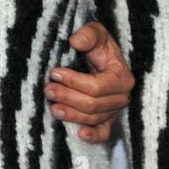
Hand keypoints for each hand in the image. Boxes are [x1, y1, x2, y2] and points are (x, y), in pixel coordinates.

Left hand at [45, 22, 134, 142]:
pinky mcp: (107, 120)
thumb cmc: (97, 44)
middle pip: (92, 105)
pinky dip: (94, 136)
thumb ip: (88, 34)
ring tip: (52, 107)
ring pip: (92, 119)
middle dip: (67, 97)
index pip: (96, 87)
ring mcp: (115, 110)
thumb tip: (75, 42)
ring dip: (71, 115)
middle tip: (47, 89)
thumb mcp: (95, 32)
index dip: (74, 82)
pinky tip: (80, 135)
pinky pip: (104, 133)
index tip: (54, 73)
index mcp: (121, 77)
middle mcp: (121, 96)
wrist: (102, 56)